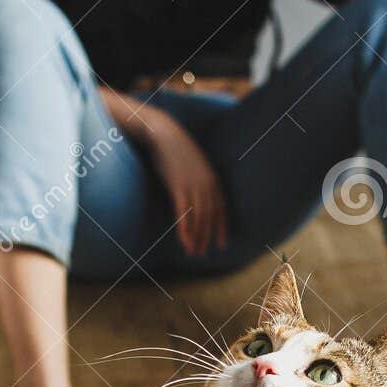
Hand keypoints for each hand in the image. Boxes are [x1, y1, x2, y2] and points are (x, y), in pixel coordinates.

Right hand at [138, 109, 227, 256]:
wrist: (163, 133)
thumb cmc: (175, 149)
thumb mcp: (192, 165)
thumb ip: (198, 180)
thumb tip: (196, 195)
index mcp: (212, 179)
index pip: (221, 209)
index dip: (221, 227)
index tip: (222, 243)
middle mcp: (207, 184)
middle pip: (210, 216)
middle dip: (207, 236)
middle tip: (202, 253)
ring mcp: (193, 185)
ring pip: (198, 218)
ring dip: (196, 237)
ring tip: (193, 252)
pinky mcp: (178, 187)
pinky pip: (184, 213)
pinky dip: (185, 229)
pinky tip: (184, 241)